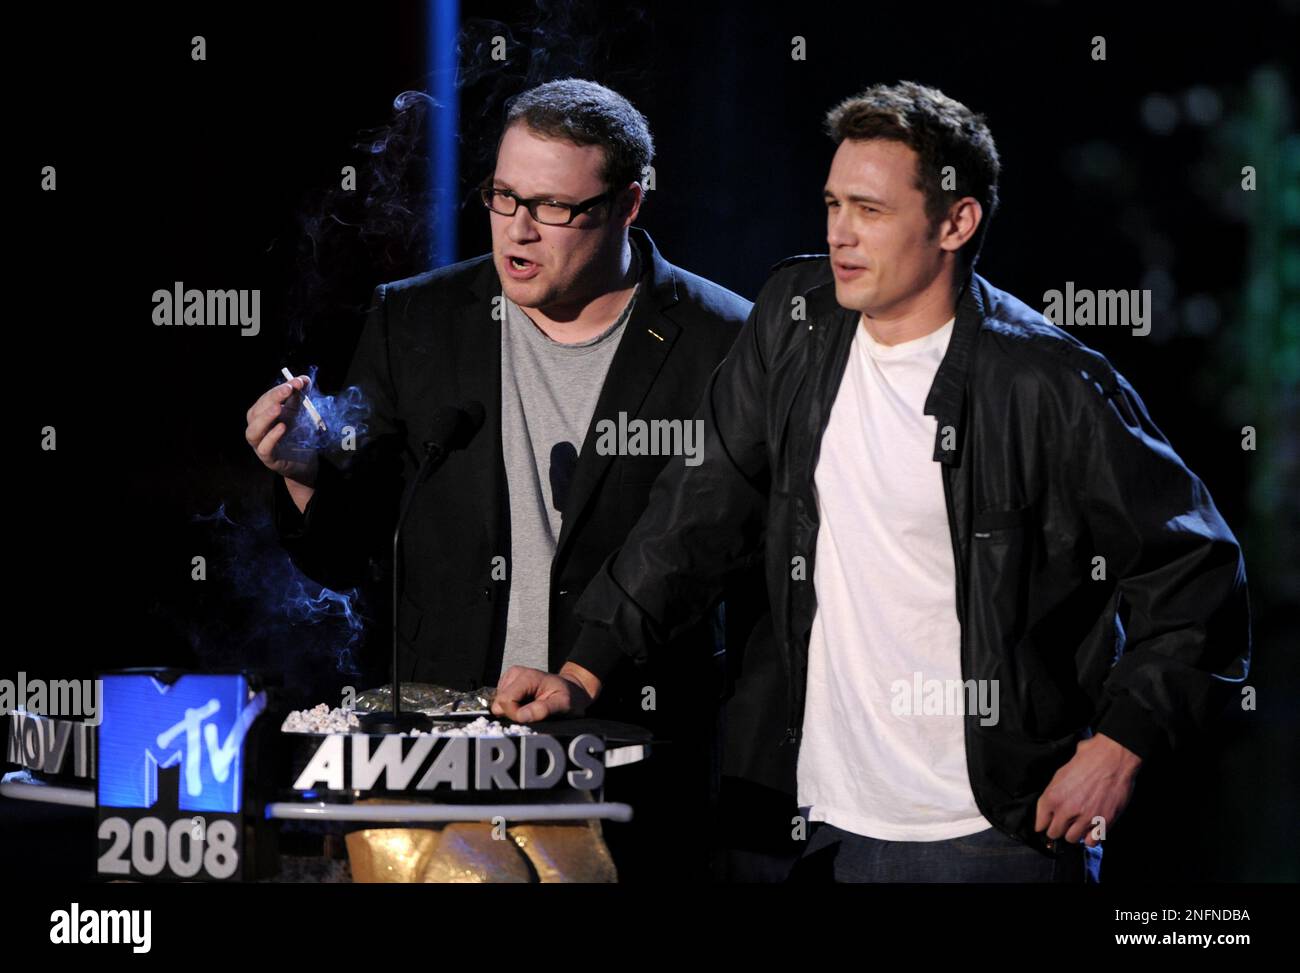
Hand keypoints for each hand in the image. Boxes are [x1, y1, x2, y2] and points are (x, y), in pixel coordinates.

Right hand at [245, 375, 319, 485]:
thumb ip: (300, 396)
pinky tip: (282, 428)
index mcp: (262, 415)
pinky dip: (271, 437)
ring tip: (278, 408)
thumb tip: (304, 379)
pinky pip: (264, 448)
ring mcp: (260, 444)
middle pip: (256, 412)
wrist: (306, 462)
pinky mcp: (269, 459)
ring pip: (253, 431)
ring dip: (264, 418)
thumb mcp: (300, 413)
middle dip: (272, 398)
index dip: (278, 390)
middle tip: (288, 390)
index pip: (265, 399)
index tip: (296, 382)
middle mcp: (258, 429)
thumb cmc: (298, 435)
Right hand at [491, 662, 601, 722]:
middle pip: (499, 703)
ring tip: (531, 708)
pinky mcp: (507, 686)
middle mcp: (515, 674)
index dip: (515, 715)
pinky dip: (512, 709)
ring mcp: (509, 679)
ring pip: (498, 705)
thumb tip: (521, 716)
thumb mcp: (563, 704)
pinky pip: (501, 705)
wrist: (570, 690)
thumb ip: (543, 709)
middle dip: (513, 714)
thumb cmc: (568, 697)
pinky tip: (525, 706)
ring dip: (513, 712)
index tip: (530, 719)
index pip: (505, 700)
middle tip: (532, 714)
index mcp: (527, 677)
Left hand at [1035, 732, 1142, 847]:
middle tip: (1063, 823)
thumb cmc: (1088, 758)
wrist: (1113, 758)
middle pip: (1054, 833)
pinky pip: (1092, 841)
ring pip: (1072, 839)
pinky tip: (1091, 828)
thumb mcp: (1061, 771)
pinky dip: (1090, 837)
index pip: (1039, 823)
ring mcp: (1086, 817)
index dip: (1043, 823)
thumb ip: (1054, 791)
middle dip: (1057, 829)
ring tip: (1078, 824)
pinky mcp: (1104, 822)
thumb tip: (1052, 802)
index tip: (1046, 824)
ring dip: (1074, 833)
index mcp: (1052, 796)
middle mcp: (1066, 810)